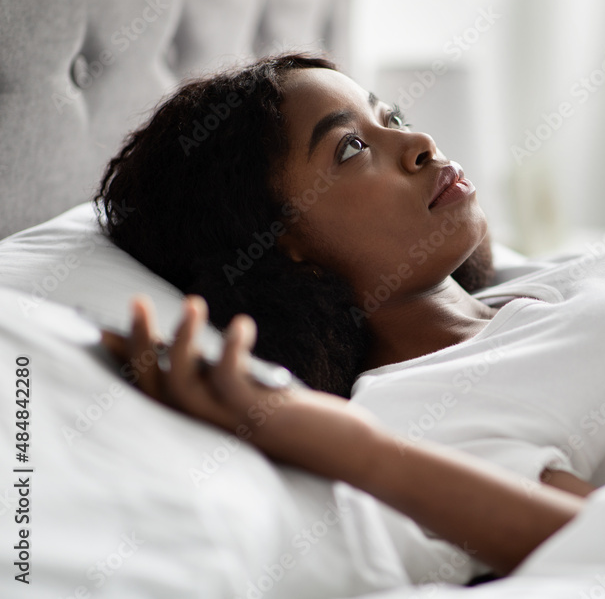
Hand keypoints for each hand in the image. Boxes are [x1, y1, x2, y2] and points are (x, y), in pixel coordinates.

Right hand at [100, 295, 375, 464]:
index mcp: (205, 423)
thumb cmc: (304, 418)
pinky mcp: (262, 419)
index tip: (107, 329)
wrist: (348, 450)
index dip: (128, 364)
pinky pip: (232, 382)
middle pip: (157, 390)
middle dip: (139, 346)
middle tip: (137, 301)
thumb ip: (226, 377)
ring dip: (182, 342)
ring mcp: (233, 427)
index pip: (153, 396)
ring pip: (186, 387)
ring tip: (191, 302)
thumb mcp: (256, 395)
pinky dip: (231, 349)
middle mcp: (209, 430)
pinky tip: (240, 323)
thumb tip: (198, 342)